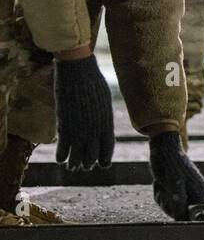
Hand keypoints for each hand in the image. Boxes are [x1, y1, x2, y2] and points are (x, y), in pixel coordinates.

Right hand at [54, 54, 115, 170]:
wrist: (78, 72)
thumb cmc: (93, 82)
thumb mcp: (104, 101)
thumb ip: (104, 116)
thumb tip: (103, 126)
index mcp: (107, 123)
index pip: (108, 148)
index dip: (105, 159)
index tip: (103, 165)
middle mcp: (94, 131)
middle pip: (92, 156)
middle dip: (89, 164)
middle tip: (85, 167)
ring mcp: (79, 130)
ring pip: (77, 157)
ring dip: (75, 164)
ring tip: (72, 167)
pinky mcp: (64, 127)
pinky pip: (62, 149)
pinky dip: (61, 157)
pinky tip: (60, 159)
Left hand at [149, 131, 203, 219]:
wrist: (163, 148)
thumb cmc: (171, 163)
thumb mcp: (174, 183)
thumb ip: (179, 202)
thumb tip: (181, 218)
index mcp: (199, 191)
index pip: (198, 214)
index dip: (187, 217)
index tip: (176, 216)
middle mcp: (194, 193)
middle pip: (182, 213)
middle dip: (169, 206)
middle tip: (164, 192)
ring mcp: (184, 191)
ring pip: (171, 207)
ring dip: (163, 199)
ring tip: (161, 185)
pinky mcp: (175, 189)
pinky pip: (166, 200)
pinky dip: (160, 194)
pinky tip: (159, 184)